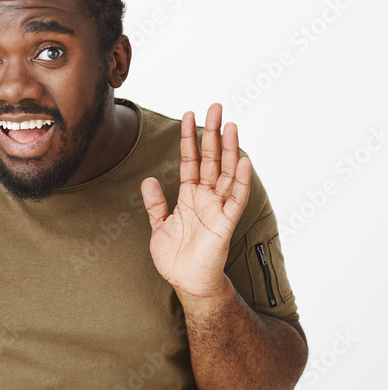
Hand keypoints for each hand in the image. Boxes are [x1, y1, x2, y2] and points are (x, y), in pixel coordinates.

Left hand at [140, 103, 250, 300]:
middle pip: (211, 159)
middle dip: (213, 133)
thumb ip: (156, 203)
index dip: (190, 138)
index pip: (191, 160)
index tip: (190, 115)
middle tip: (216, 106)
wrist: (186, 282)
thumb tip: (148, 179)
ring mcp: (218, 208)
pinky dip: (239, 180)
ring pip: (226, 172)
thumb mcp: (159, 226)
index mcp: (190, 196)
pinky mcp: (225, 223)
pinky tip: (241, 160)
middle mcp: (206, 197)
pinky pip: (235, 198)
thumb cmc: (176, 257)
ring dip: (229, 149)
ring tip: (231, 125)